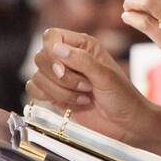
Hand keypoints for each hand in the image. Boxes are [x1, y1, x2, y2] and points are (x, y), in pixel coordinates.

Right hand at [26, 28, 149, 143]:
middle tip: (86, 87)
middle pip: (40, 57)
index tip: (67, 68)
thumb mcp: (106, 76)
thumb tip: (55, 48)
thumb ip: (82, 61)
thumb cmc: (123, 97)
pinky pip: (34, 90)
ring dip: (60, 91)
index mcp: (82, 45)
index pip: (51, 37)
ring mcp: (59, 78)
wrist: (126, 123)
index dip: (53, 51)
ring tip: (84, 97)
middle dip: (61, 77)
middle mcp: (68, 58)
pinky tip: (71, 104)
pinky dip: (49, 98)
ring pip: (37, 77)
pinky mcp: (54, 94)